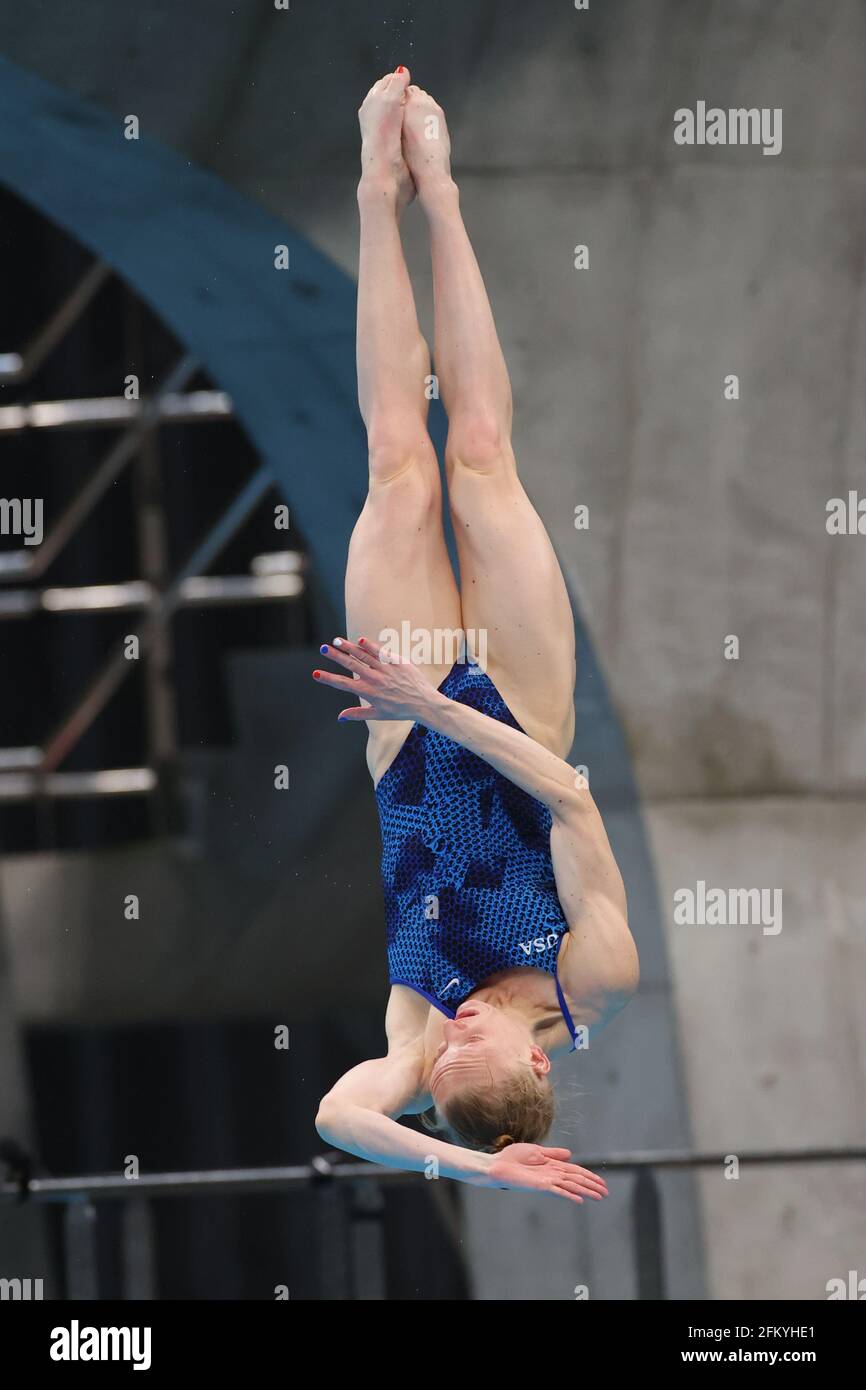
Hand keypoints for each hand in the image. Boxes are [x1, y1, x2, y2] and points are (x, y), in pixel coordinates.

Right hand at [312, 635, 442, 723]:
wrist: (424, 703)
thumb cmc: (400, 710)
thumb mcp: (378, 714)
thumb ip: (357, 714)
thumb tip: (340, 718)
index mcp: (368, 692)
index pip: (343, 684)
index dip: (328, 678)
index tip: (315, 673)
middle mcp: (374, 679)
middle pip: (351, 664)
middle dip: (335, 656)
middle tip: (323, 648)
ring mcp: (385, 669)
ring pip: (364, 655)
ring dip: (349, 647)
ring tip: (336, 640)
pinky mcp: (397, 661)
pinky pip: (381, 652)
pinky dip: (370, 646)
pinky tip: (360, 641)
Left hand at [486, 1144, 608, 1205]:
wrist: (497, 1165)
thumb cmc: (512, 1158)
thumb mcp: (535, 1151)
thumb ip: (552, 1153)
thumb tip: (570, 1154)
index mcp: (552, 1165)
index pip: (575, 1171)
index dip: (589, 1176)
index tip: (601, 1183)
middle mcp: (552, 1174)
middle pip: (576, 1179)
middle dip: (591, 1185)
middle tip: (606, 1193)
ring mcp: (547, 1180)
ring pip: (571, 1185)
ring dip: (586, 1190)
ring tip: (599, 1196)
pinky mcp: (540, 1185)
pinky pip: (558, 1190)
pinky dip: (569, 1194)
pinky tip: (580, 1200)